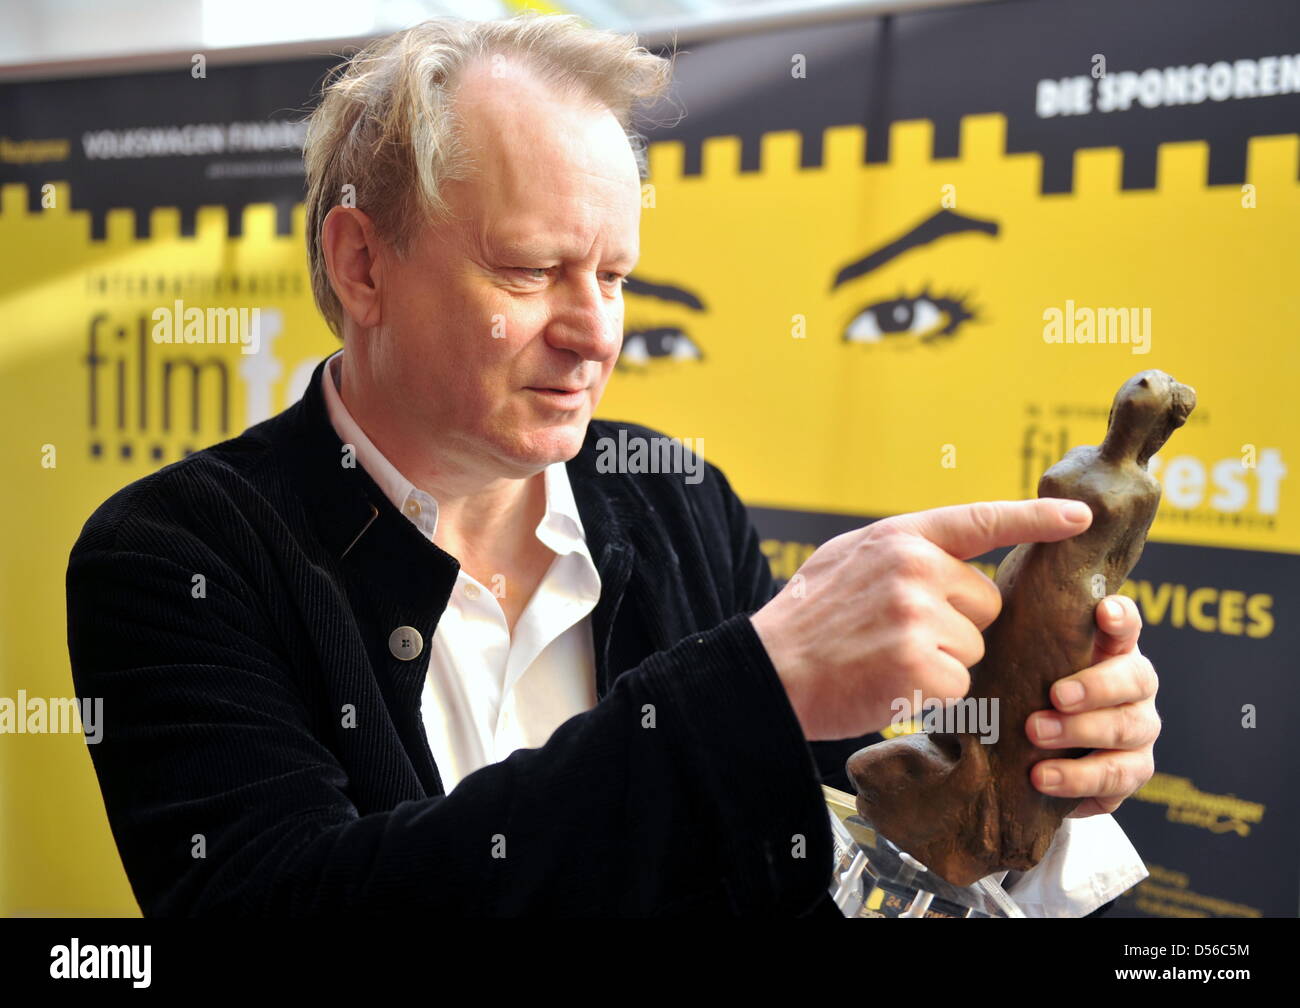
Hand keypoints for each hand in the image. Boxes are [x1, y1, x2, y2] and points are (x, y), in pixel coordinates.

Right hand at [752, 498, 1093, 740]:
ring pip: (974, 648)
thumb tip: (954, 556)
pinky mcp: (919, 667)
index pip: (980, 520)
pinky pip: (958, 685)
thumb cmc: (807, 619)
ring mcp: (918, 617)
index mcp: (900, 537)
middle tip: (899, 636)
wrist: (766, 669)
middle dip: (957, 626)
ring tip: (886, 660)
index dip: (1036, 517)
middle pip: (985, 605)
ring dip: (942, 663)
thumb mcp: (849, 558)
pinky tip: (888, 684)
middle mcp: (914, 569)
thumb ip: (904, 551)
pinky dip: (930, 695)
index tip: (1080, 516)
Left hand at [1026, 594, 1159, 815]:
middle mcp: (1134, 686)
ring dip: (1080, 731)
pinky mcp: (1132, 771)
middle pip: (1136, 679)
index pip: (1126, 623)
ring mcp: (1139, 729)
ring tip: (1035, 734)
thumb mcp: (1018, 661)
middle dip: (1096, 687)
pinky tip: (1043, 776)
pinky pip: (1118, 777)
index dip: (1121, 616)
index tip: (1103, 613)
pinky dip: (1079, 778)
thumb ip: (1012, 638)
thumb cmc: (1024, 691)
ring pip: (1128, 728)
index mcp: (1110, 648)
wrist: (1028, 757)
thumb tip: (971, 621)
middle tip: (1055, 695)